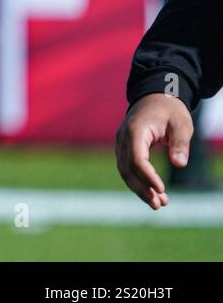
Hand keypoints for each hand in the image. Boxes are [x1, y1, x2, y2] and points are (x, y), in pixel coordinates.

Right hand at [116, 93, 192, 208]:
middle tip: (159, 205)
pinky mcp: (124, 148)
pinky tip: (152, 192)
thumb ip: (180, 143)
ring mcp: (121, 143)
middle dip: (142, 188)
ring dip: (139, 188)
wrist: (155, 97)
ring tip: (158, 204)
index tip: (162, 189)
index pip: (137, 159)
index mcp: (135, 130)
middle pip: (127, 168)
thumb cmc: (170, 110)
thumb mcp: (182, 124)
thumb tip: (179, 164)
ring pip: (125, 171)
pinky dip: (138, 181)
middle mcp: (123, 138)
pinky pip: (127, 168)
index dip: (148, 176)